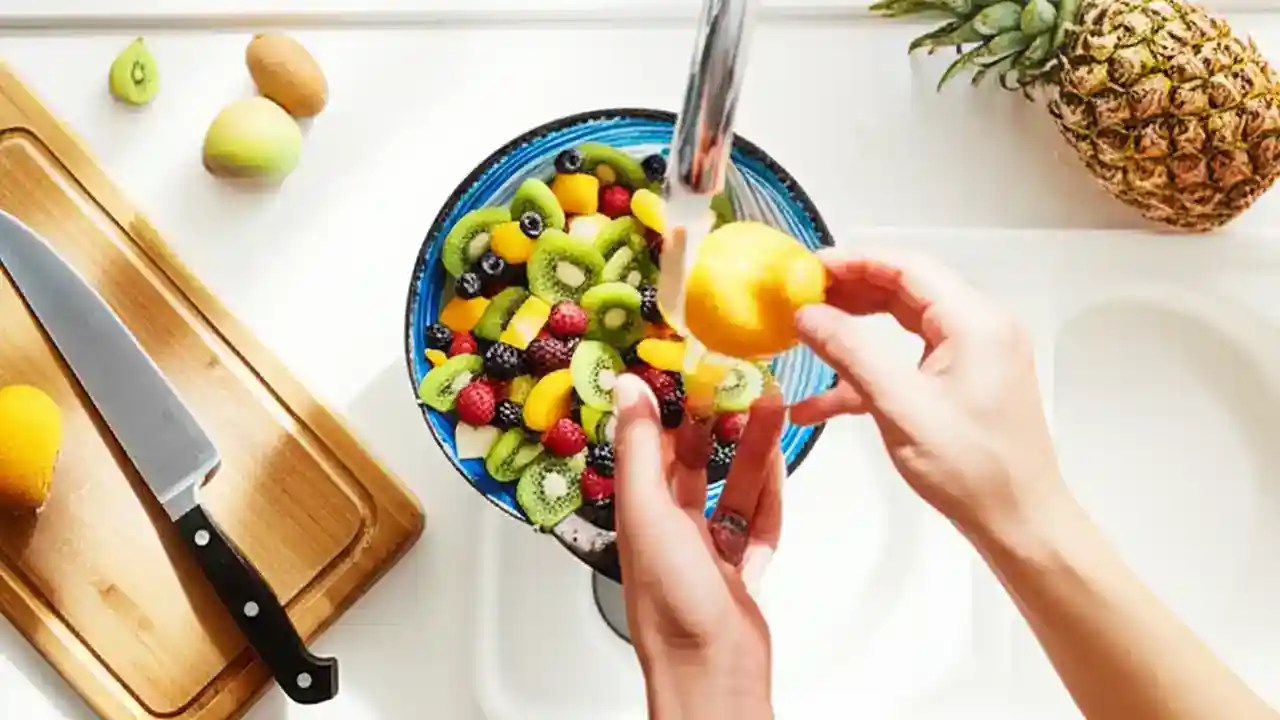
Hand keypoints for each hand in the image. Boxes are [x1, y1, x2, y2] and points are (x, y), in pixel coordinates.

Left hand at [613, 374, 784, 719]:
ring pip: (731, 489)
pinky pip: (758, 524)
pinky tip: (778, 466)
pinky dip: (769, 494)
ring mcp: (708, 553)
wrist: (713, 673)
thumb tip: (626, 388)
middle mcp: (671, 531)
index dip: (668, 408)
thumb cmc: (673, 604)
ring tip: (771, 409)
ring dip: (750, 451)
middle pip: (695, 464)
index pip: (649, 447)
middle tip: (740, 383)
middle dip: (717, 424)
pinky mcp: (741, 573)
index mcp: (640, 515)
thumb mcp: (647, 512)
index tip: (688, 369)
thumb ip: (638, 448)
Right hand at [791, 249, 1066, 540]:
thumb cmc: (972, 470)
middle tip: (800, 298)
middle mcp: (980, 328)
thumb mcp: (901, 408)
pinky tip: (820, 403)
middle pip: (905, 290)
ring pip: (903, 325)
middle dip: (849, 292)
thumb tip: (806, 315)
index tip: (806, 270)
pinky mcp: (963, 382)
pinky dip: (868, 374)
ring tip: (806, 334)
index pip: (908, 267)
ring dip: (853, 332)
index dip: (853, 261)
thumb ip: (851, 354)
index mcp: (975, 322)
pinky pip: (909, 362)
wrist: (1020, 522)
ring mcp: (973, 355)